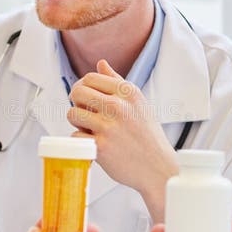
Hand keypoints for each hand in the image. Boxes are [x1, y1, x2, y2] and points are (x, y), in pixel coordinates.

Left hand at [67, 60, 177, 219]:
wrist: (158, 168)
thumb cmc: (147, 135)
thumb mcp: (138, 103)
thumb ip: (118, 81)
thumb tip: (101, 63)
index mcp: (128, 92)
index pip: (90, 77)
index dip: (83, 86)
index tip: (85, 97)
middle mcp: (118, 106)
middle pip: (77, 92)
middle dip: (75, 102)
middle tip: (83, 112)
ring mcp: (108, 126)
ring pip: (73, 114)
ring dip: (77, 122)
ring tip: (89, 129)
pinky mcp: (100, 146)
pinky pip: (75, 135)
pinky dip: (81, 140)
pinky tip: (94, 143)